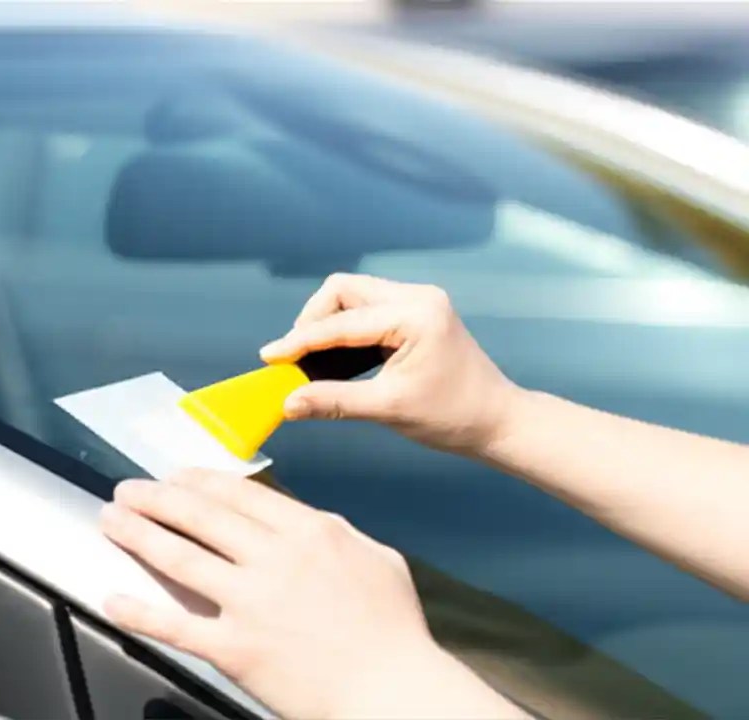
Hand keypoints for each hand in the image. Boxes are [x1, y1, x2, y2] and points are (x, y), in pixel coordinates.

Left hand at [100, 470, 522, 718]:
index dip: (198, 481)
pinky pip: (177, 625)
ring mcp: (251, 603)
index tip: (175, 476)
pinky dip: (140, 611)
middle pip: (200, 516)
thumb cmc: (394, 633)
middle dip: (157, 497)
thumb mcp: (376, 559)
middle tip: (128, 489)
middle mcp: (275, 559)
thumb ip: (334, 532)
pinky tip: (115, 599)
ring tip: (111, 520)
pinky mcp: (235, 649)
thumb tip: (304, 519)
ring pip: (179, 558)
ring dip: (138, 535)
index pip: (239, 494)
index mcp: (310, 532)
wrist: (394, 693)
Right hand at [259, 273, 519, 453]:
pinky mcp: (416, 314)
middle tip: (294, 358)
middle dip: (313, 321)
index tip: (269, 357)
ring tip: (310, 359)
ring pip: (353, 297)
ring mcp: (418, 302)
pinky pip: (366, 311)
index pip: (342, 322)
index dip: (300, 340)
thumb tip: (287, 404)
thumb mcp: (388, 409)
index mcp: (415, 314)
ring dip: (327, 324)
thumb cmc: (452, 416)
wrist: (497, 422)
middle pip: (343, 290)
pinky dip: (345, 330)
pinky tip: (334, 359)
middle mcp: (416, 297)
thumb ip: (333, 402)